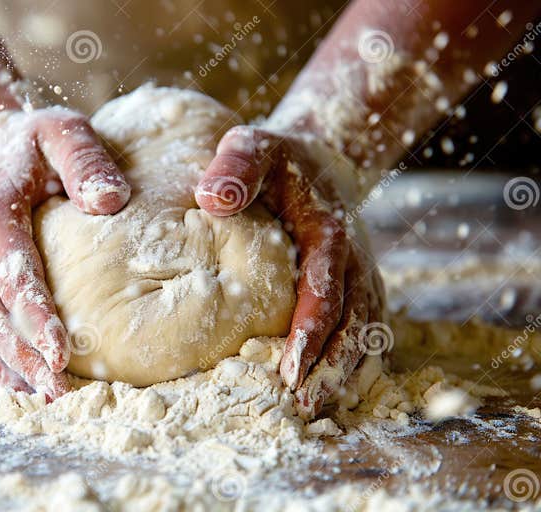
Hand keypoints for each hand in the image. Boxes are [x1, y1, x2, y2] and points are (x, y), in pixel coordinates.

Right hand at [0, 108, 130, 399]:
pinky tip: (20, 391)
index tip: (61, 355)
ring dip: (7, 373)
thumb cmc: (33, 143)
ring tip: (45, 404)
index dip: (35, 317)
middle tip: (60, 394)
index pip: (12, 273)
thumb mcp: (62, 131)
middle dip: (23, 359)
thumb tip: (110, 202)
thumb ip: (85, 160)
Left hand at [195, 126, 384, 418]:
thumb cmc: (276, 159)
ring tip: (314, 409)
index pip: (325, 288)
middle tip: (302, 405)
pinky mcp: (358, 287)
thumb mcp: (253, 147)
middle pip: (353, 321)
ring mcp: (361, 275)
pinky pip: (365, 331)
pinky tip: (328, 390)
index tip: (291, 368)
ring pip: (364, 333)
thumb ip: (236, 167)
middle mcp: (354, 258)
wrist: (318, 160)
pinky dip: (352, 362)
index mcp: (330, 230)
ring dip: (344, 372)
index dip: (311, 330)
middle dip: (331, 366)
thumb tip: (210, 200)